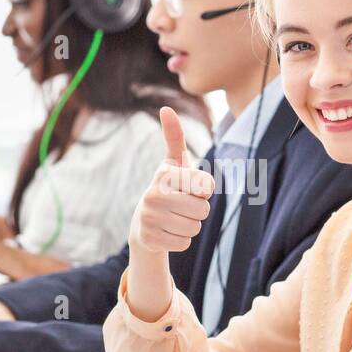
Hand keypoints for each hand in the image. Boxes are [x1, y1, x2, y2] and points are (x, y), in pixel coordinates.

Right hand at [128, 107, 214, 255]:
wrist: (144, 224)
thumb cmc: (168, 188)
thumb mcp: (173, 164)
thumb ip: (174, 137)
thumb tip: (166, 108)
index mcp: (164, 174)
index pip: (207, 186)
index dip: (203, 190)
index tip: (189, 188)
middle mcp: (153, 194)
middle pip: (203, 210)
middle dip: (198, 210)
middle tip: (181, 206)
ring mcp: (149, 218)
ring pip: (194, 228)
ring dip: (189, 225)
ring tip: (174, 218)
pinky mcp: (149, 239)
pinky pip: (184, 243)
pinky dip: (180, 240)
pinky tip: (168, 231)